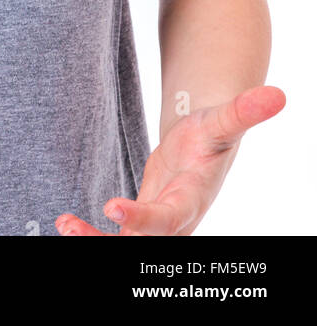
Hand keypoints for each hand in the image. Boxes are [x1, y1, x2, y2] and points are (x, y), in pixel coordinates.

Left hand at [55, 84, 285, 235]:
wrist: (204, 148)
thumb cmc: (212, 133)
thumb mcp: (224, 120)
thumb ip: (244, 111)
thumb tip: (277, 94)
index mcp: (191, 200)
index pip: (166, 218)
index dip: (142, 218)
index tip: (111, 207)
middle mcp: (175, 222)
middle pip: (142, 243)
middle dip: (108, 242)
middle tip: (72, 229)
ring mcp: (159, 227)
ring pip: (127, 246)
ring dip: (95, 241)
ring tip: (63, 224)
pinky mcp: (144, 223)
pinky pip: (119, 237)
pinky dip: (93, 234)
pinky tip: (66, 222)